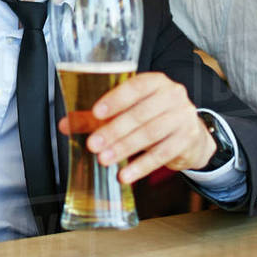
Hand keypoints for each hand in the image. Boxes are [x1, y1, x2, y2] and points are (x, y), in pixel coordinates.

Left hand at [57, 72, 215, 184]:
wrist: (191, 135)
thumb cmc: (154, 118)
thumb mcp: (128, 112)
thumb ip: (97, 117)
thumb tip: (65, 125)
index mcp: (155, 82)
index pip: (135, 87)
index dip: (115, 100)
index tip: (96, 114)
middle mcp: (172, 95)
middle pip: (140, 114)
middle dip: (114, 131)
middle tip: (93, 145)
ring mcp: (183, 117)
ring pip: (150, 134)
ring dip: (124, 148)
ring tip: (104, 160)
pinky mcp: (187, 139)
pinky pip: (162, 154)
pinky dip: (141, 166)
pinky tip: (125, 175)